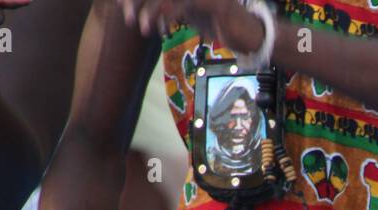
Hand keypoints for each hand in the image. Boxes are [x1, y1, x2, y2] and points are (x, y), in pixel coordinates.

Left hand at [118, 0, 262, 45]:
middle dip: (140, 1)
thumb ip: (175, 9)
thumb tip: (152, 10)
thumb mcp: (193, 15)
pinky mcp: (214, 3)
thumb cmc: (223, 27)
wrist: (251, 37)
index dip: (141, 0)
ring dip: (151, 10)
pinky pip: (184, 5)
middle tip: (128, 17)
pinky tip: (160, 28)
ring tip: (142, 27)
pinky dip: (168, 15)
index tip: (126, 9)